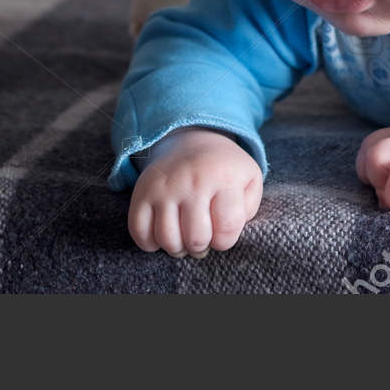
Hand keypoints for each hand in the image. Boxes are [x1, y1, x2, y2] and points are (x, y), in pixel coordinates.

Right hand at [129, 127, 262, 256]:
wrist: (191, 141)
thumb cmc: (224, 170)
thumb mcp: (249, 181)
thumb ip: (248, 210)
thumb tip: (226, 233)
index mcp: (224, 178)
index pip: (226, 230)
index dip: (225, 241)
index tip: (223, 231)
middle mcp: (192, 181)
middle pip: (196, 239)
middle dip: (202, 247)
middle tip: (203, 236)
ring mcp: (165, 186)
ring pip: (168, 240)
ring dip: (178, 248)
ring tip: (185, 237)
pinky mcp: (142, 191)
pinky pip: (139, 232)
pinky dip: (151, 243)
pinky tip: (163, 233)